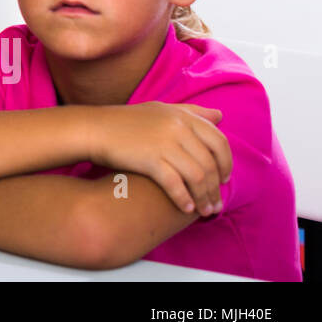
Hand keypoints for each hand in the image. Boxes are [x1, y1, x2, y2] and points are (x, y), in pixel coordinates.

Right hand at [88, 102, 231, 215]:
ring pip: (197, 177)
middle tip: (216, 204)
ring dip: (204, 198)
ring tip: (205, 212)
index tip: (224, 179)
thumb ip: (192, 112)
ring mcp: (164, 144)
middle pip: (210, 163)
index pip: (219, 142)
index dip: (227, 163)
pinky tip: (186, 208)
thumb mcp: (161, 110)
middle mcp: (178, 128)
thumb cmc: (127, 121)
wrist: (95, 129)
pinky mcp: (150, 160)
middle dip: (217, 188)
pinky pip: (175, 184)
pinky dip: (184, 199)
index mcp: (183, 116)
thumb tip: (220, 116)